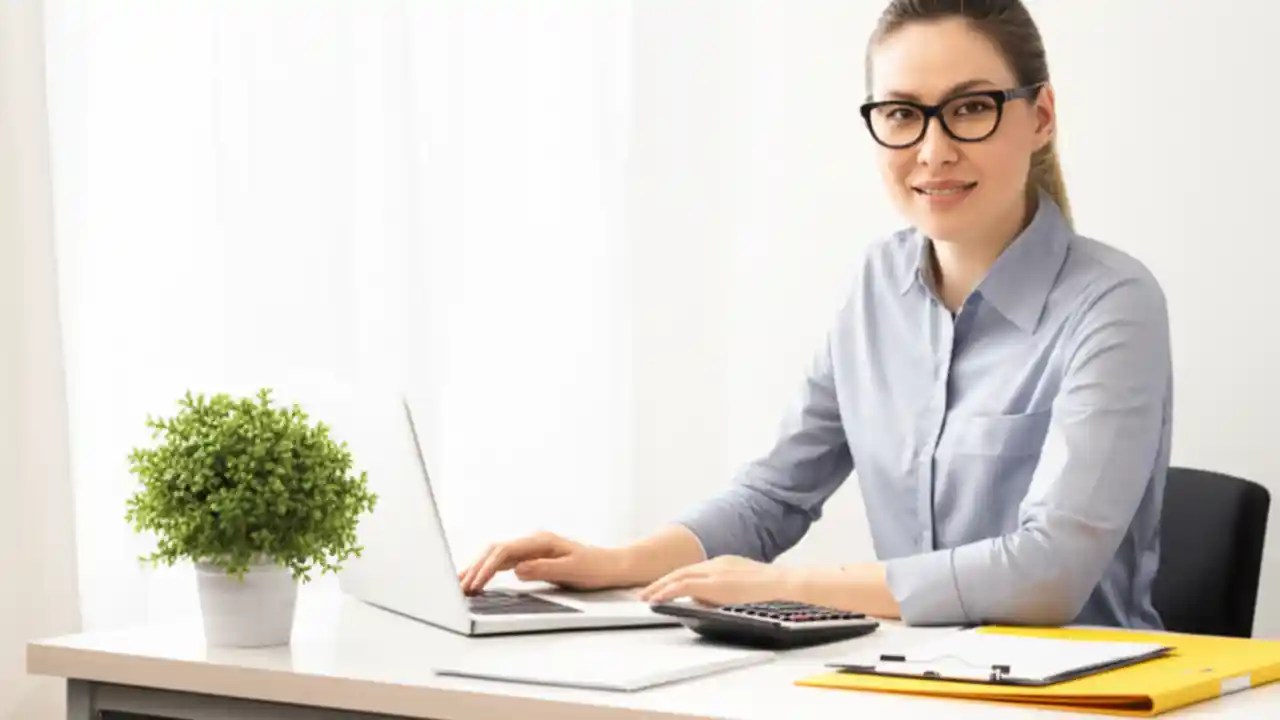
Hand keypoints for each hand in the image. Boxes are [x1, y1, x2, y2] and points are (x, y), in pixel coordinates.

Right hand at [458, 531, 628, 594]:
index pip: (505, 551)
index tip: (475, 583)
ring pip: (497, 555)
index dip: (487, 567)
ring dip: (478, 568)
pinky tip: (478, 579)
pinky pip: (504, 561)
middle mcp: (533, 541)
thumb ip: (544, 569)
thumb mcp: (572, 570)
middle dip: (475, 567)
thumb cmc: (595, 568)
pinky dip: (489, 569)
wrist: (611, 565)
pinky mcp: (532, 557)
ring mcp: (532, 548)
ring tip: (460, 584)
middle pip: (495, 550)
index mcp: (541, 541)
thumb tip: (517, 569)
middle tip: (459, 586)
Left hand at [638, 555, 797, 605]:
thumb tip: (706, 598)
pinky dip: (667, 592)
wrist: (782, 583)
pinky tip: (657, 599)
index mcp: (722, 562)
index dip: (674, 578)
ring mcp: (714, 571)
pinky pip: (683, 586)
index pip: (691, 570)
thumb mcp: (742, 585)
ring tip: (645, 597)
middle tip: (645, 592)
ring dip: (659, 587)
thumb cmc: (769, 588)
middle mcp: (715, 563)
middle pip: (681, 571)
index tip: (661, 585)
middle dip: (660, 582)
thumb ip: (723, 589)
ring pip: (678, 577)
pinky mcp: (714, 583)